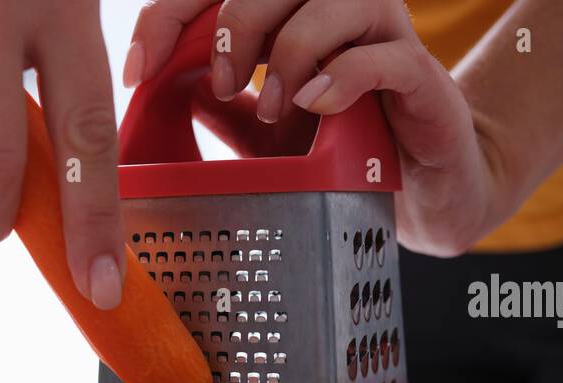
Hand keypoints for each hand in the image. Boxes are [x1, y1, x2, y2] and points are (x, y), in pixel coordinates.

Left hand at [127, 0, 505, 256]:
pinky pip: (381, 56)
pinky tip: (315, 107)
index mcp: (296, 7)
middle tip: (221, 86)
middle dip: (233, 25)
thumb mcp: (267, 130)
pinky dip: (341, 77)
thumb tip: (164, 91)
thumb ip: (226, 105)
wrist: (422, 184)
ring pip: (332, 2)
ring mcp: (384, 33)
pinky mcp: (419, 75)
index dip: (170, 14)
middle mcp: (341, 4)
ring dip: (288, 53)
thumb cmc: (345, 145)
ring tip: (276, 108)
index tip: (139, 69)